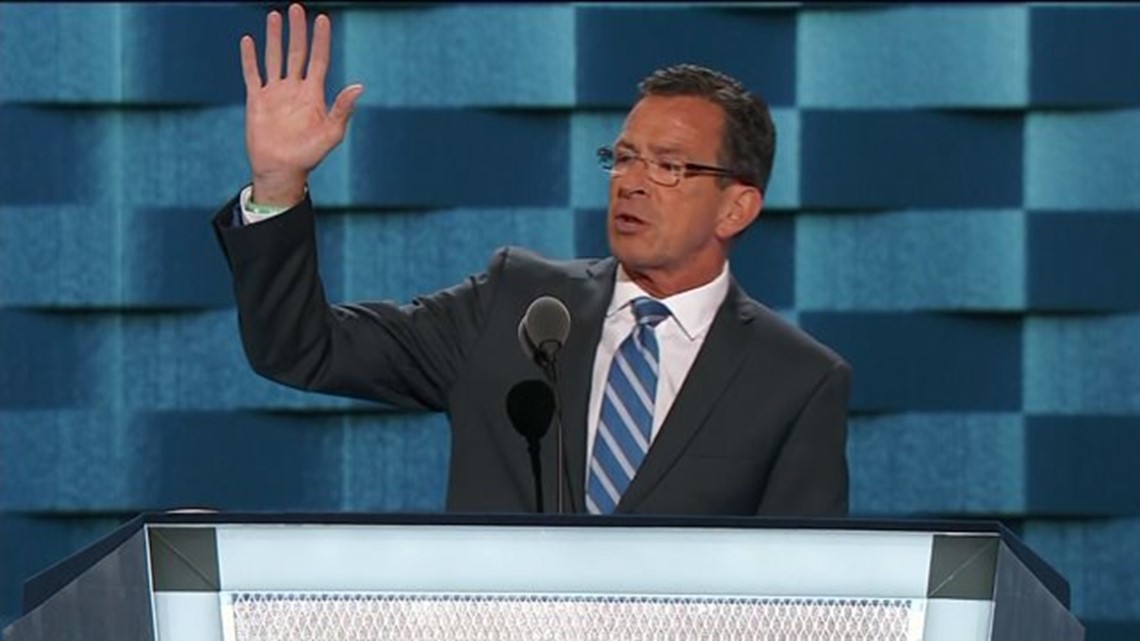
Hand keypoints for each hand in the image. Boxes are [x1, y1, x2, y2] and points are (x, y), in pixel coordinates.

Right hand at [240, 3, 363, 205]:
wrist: (281, 170)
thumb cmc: (309, 155)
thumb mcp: (331, 133)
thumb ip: (342, 109)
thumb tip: (359, 86)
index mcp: (313, 94)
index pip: (318, 60)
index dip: (320, 40)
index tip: (322, 19)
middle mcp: (295, 89)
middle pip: (296, 53)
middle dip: (297, 31)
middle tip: (297, 8)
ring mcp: (275, 93)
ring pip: (275, 57)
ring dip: (274, 37)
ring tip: (275, 15)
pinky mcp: (257, 100)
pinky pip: (252, 74)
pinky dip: (250, 58)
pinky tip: (249, 41)